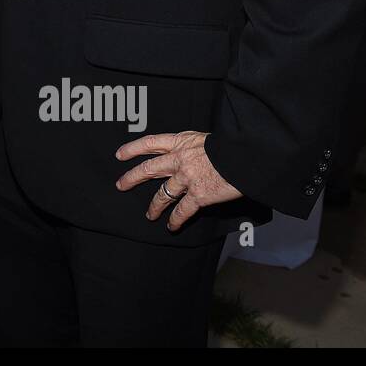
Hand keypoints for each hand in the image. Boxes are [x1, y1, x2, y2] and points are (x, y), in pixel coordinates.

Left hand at [115, 131, 241, 231]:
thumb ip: (189, 147)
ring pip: (162, 194)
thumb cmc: (230, 147)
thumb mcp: (204, 139)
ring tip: (149, 214)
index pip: (150, 143)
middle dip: (132, 178)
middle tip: (121, 185)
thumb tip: (182, 153)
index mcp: (180, 142)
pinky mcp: (198, 195)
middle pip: (148, 169)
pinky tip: (171, 226)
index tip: (119, 155)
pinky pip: (182, 211)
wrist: (246, 158)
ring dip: (154, 206)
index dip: (132, 148)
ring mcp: (187, 178)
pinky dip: (175, 220)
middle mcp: (179, 159)